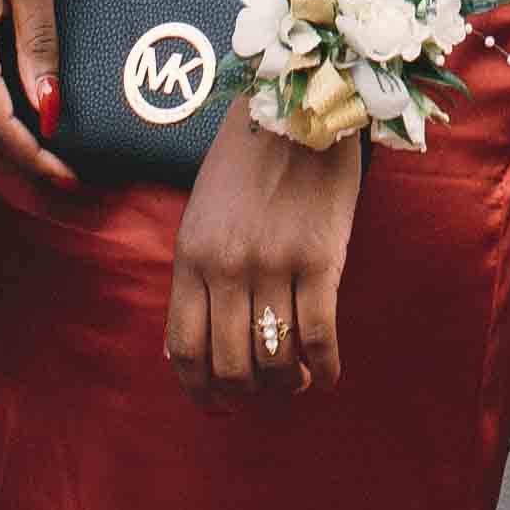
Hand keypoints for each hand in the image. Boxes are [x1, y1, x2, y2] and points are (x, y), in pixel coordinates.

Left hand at [165, 108, 364, 404]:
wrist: (299, 106)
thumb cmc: (248, 161)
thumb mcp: (202, 215)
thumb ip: (195, 277)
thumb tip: (183, 351)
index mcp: (192, 256)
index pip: (184, 347)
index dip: (199, 388)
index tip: (215, 403)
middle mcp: (227, 266)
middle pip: (230, 363)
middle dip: (246, 390)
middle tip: (261, 390)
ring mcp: (274, 264)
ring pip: (274, 357)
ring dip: (284, 382)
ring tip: (293, 379)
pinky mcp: (321, 259)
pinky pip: (319, 336)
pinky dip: (323, 368)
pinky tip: (326, 375)